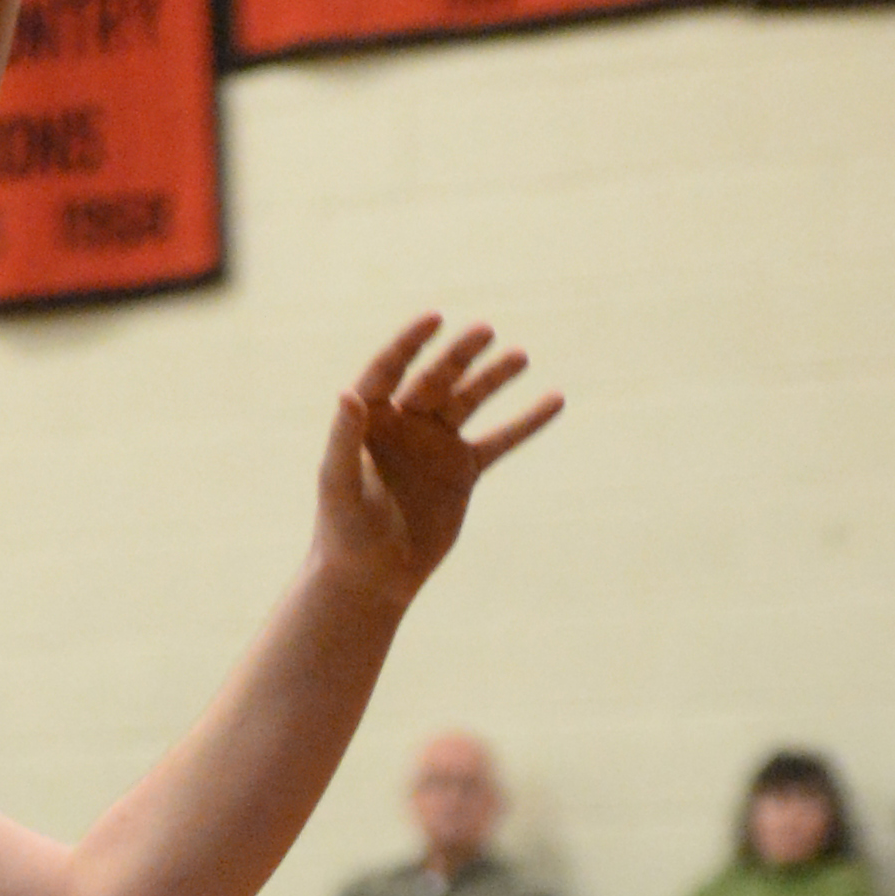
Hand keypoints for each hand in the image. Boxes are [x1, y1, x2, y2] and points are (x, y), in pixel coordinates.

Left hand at [313, 317, 562, 606]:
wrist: (372, 577)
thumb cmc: (343, 531)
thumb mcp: (338, 482)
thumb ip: (344, 437)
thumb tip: (347, 392)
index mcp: (371, 419)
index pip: (389, 368)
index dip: (410, 343)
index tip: (435, 318)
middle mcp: (405, 423)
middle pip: (435, 378)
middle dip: (460, 354)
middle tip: (485, 331)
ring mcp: (437, 444)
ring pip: (470, 400)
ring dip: (494, 378)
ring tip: (520, 356)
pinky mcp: (463, 471)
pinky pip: (500, 440)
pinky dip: (526, 422)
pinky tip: (555, 400)